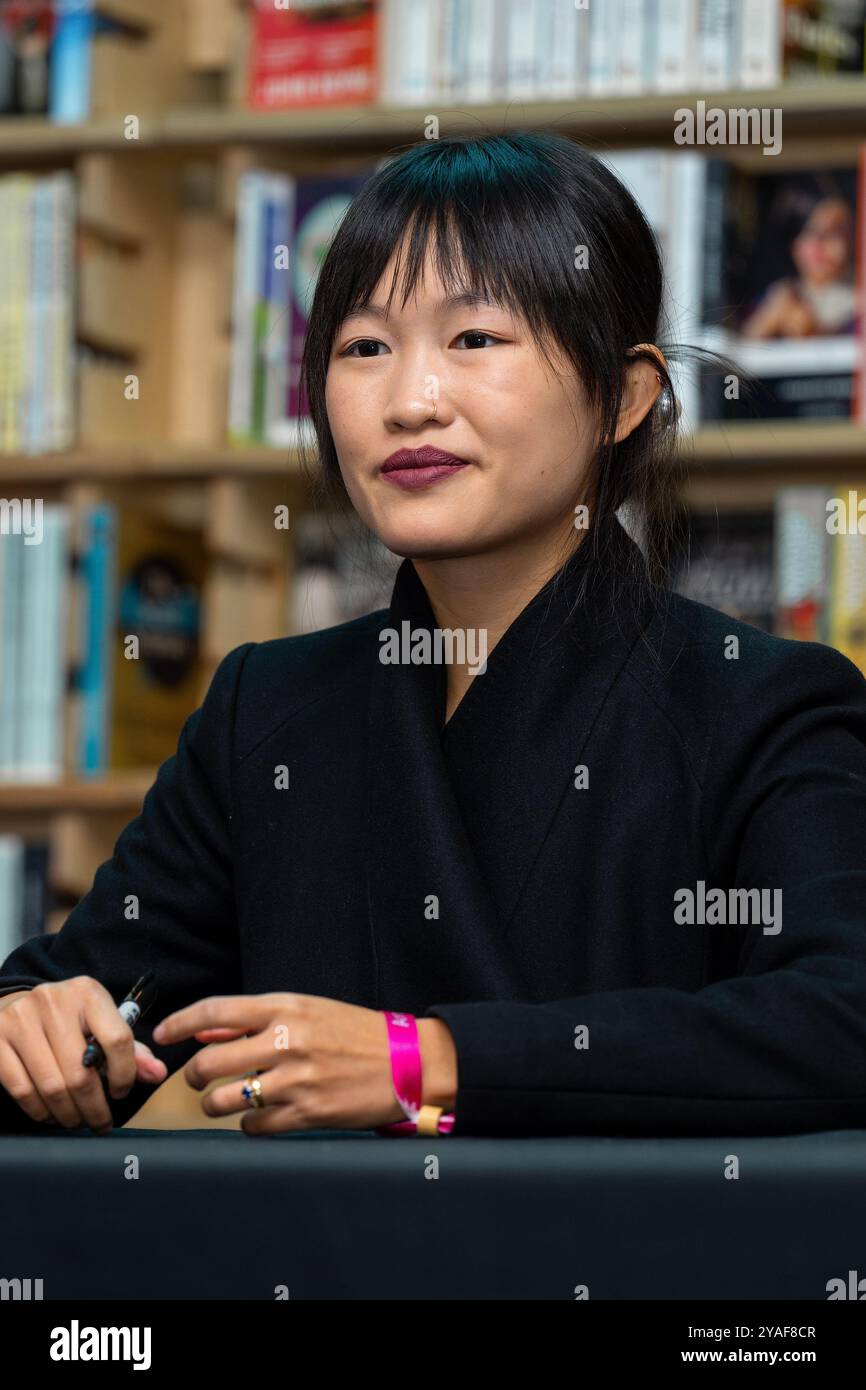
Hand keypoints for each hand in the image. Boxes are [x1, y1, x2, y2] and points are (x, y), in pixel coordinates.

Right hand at [0, 978, 166, 1131]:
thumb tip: (158, 1074)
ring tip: (77, 1120)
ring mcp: (21, 1020)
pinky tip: (51, 1114)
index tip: (121, 1092)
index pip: (117, 1040)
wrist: (18, 1002)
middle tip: (100, 1123)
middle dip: (95, 1108)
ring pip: (52, 1086)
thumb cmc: (68, 1018)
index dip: (124, 1075)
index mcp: (88, 993)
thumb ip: (130, 1050)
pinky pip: (22, 1089)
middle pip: (81, 1072)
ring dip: (68, 1115)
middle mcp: (54, 1002)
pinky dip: (40, 1111)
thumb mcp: (101, 1021)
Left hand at [151, 993, 457, 1134]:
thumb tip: (207, 1030)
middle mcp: (285, 1041)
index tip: (162, 1034)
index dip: (180, 1022)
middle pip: (209, 1062)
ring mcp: (295, 1079)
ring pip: (225, 1100)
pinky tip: (262, 1115)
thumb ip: (256, 1019)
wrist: (407, 1061)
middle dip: (195, 1075)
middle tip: (200, 1079)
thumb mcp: (307, 1010)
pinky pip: (254, 1126)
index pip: (215, 1011)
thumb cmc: (354, 1032)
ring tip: (225, 1101)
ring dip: (216, 1104)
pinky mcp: (307, 1113)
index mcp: (285, 1007)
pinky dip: (250, 1124)